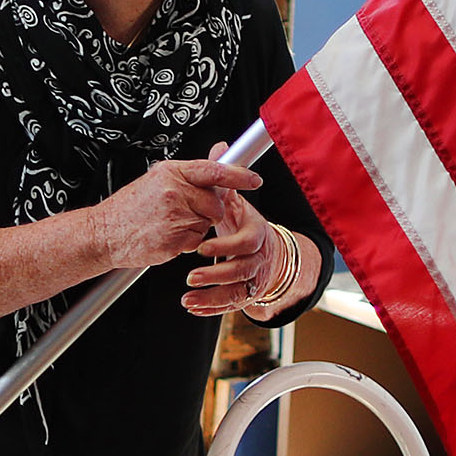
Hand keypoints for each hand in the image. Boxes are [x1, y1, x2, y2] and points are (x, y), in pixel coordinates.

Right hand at [98, 151, 263, 271]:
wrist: (104, 232)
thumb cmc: (130, 207)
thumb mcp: (159, 179)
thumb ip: (194, 170)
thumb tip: (222, 150)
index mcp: (171, 172)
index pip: (214, 170)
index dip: (239, 175)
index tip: (254, 180)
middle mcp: (174, 191)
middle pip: (215, 202)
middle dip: (207, 210)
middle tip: (185, 211)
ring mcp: (174, 216)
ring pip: (207, 223)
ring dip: (195, 226)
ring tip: (170, 223)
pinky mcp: (174, 239)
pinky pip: (196, 241)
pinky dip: (186, 242)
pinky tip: (166, 235)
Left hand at [182, 184, 274, 315]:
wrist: (267, 251)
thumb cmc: (246, 224)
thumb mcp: (237, 201)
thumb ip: (225, 179)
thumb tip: (220, 148)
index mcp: (258, 233)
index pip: (247, 242)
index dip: (226, 246)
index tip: (202, 248)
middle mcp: (259, 258)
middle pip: (242, 270)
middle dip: (216, 275)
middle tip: (191, 276)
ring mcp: (254, 278)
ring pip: (237, 292)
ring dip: (211, 296)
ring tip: (188, 296)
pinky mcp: (246, 293)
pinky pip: (231, 305)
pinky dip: (212, 308)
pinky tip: (194, 306)